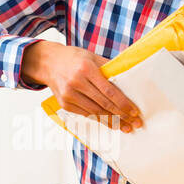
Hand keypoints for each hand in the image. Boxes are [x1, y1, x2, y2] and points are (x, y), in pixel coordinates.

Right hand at [20, 40, 141, 130]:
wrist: (48, 63)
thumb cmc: (73, 58)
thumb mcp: (91, 56)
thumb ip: (108, 67)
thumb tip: (129, 77)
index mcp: (86, 68)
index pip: (109, 90)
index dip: (123, 103)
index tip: (134, 111)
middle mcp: (76, 82)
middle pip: (103, 104)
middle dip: (122, 115)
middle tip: (135, 123)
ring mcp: (69, 95)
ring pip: (95, 112)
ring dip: (112, 121)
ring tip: (125, 127)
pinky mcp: (64, 104)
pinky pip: (86, 114)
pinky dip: (99, 119)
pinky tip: (110, 123)